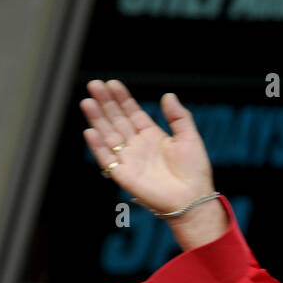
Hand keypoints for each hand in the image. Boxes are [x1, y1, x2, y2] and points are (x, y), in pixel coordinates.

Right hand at [80, 80, 214, 213]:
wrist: (193, 198)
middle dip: (105, 103)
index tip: (112, 84)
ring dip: (97, 119)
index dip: (122, 99)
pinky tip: (90, 131)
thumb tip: (168, 95)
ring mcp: (130, 160)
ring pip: (109, 135)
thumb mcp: (190, 138)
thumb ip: (179, 117)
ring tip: (88, 102)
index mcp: (152, 136)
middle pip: (117, 120)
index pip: (132, 113)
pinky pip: (107, 159)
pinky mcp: (124, 175)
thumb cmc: (194, 172)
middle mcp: (138, 146)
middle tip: (94, 85)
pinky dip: (98, 146)